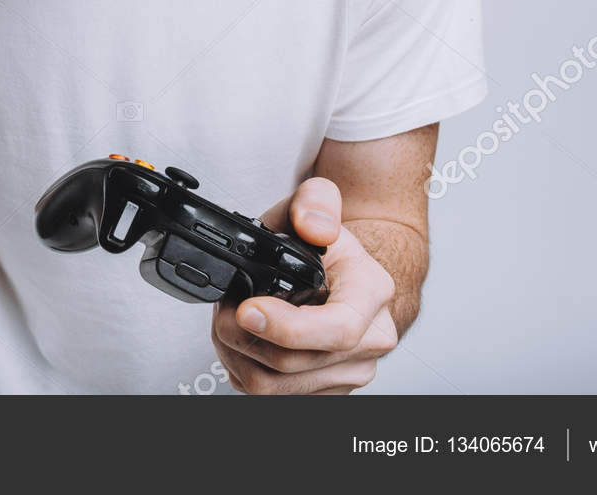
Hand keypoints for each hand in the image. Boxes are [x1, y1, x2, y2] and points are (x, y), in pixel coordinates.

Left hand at [211, 178, 398, 393]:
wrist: (346, 276)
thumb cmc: (328, 246)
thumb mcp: (317, 205)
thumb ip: (315, 201)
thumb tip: (313, 226)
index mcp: (372, 293)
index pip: (337, 330)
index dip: (285, 327)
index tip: (247, 309)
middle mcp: (370, 339)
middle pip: (293, 362)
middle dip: (243, 337)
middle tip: (224, 309)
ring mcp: (351, 371)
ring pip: (276, 387)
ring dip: (237, 355)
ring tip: (229, 323)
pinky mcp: (327, 390)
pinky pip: (274, 395)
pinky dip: (246, 369)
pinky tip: (245, 341)